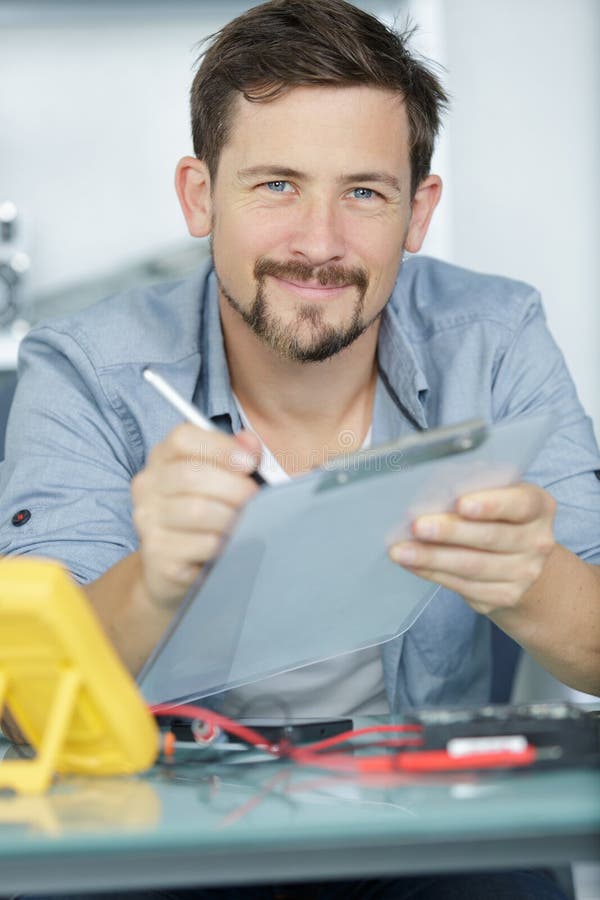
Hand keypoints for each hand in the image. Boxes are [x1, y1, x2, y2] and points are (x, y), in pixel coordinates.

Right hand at [131, 424, 261, 610]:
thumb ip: (239, 456)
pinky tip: (227, 545)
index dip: (220, 447)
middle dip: (234, 487)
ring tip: (242, 523)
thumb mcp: (221, 478)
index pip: (182, 438)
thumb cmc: (204, 513)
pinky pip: (203, 545)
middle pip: (191, 475)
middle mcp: (147, 486)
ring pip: (198, 511)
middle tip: (253, 498)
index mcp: (162, 458)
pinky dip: (225, 545)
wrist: (170, 567)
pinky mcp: (157, 555)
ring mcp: (147, 521)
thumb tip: (251, 445)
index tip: (248, 463)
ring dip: (231, 517)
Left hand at [389, 482, 556, 615]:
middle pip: (490, 537)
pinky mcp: (503, 596)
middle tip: (417, 525)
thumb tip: (430, 491)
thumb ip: (477, 490)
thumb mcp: (501, 496)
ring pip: (472, 565)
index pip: (519, 504)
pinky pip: (463, 585)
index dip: (491, 504)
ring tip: (402, 550)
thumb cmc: (502, 518)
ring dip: (432, 557)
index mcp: (539, 507)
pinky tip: (412, 564)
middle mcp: (537, 542)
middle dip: (450, 531)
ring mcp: (523, 573)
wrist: (525, 564)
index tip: (461, 504)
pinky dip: (433, 573)